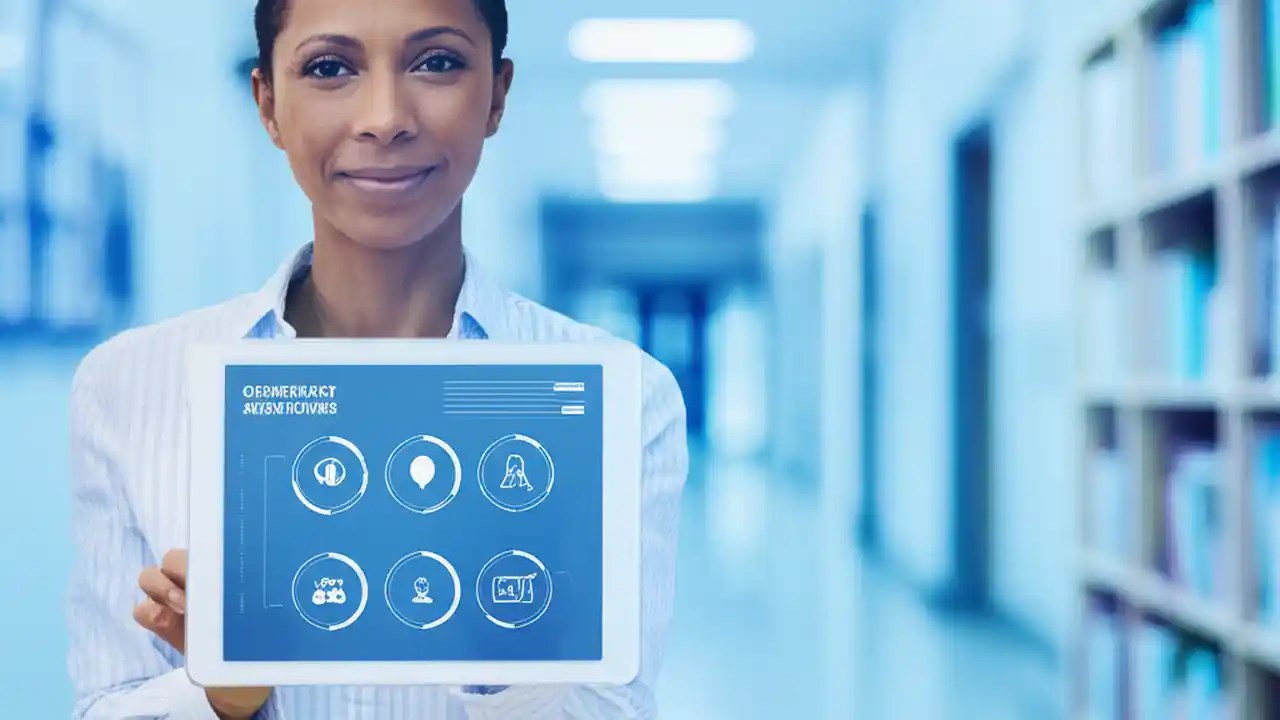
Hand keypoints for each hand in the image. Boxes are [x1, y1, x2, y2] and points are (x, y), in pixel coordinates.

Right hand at [135, 549, 272, 719]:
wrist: (240, 681)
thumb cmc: (255, 644)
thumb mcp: (259, 620)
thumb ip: (256, 599)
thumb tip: (267, 575)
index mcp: (221, 573)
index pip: (202, 546)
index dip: (201, 551)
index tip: (213, 567)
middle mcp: (194, 582)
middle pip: (172, 557)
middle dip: (180, 569)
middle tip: (198, 593)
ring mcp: (173, 601)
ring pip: (150, 576)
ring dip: (162, 588)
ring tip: (184, 610)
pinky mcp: (161, 624)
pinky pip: (141, 609)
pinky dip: (151, 613)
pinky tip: (171, 626)